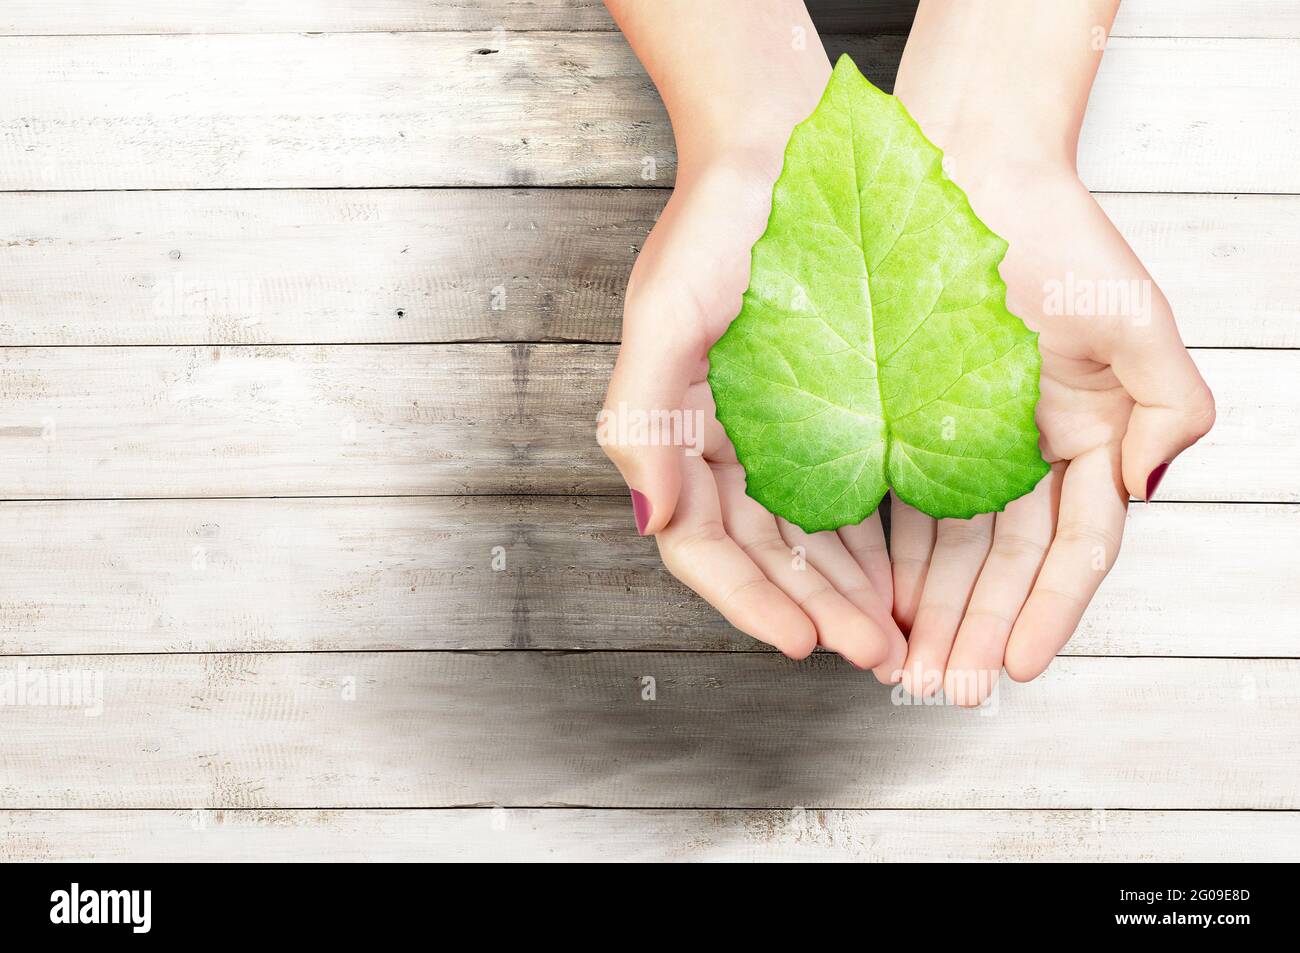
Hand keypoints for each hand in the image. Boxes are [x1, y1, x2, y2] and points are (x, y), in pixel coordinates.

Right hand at [601, 157, 906, 671]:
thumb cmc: (714, 223)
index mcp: (677, 432)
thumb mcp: (664, 315)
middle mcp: (723, 443)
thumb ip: (642, 418)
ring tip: (894, 631)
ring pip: (810, 536)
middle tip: (873, 652)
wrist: (782, 151)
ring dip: (848, 589)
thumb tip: (650, 519)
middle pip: (765, 554)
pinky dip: (871, 536)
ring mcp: (777, 429)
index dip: (749, 601)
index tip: (803, 642)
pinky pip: (846, 489)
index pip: (704, 544)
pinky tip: (901, 569)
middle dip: (816, 609)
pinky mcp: (829, 408)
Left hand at [889, 161, 1215, 703]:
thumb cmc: (1055, 231)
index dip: (1046, 612)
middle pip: (1003, 564)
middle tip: (948, 687)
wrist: (966, 165)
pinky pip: (893, 501)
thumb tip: (1146, 486)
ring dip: (930, 609)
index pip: (1072, 550)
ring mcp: (962, 440)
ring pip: (946, 548)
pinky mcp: (902, 422)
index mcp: (1086, 438)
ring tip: (907, 664)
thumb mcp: (1134, 317)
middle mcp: (1025, 450)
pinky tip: (871, 594)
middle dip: (977, 629)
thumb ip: (1169, 405)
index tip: (1017, 665)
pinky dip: (886, 553)